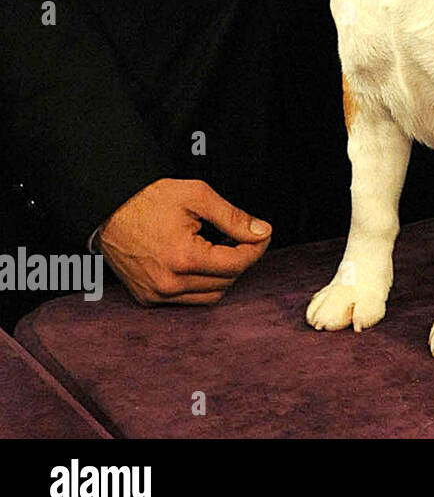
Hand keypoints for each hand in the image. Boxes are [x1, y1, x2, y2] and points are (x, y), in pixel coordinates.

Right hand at [98, 179, 271, 304]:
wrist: (107, 209)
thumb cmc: (149, 199)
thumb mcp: (197, 196)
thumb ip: (233, 217)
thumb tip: (262, 231)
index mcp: (183, 258)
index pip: (237, 264)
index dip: (256, 247)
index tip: (261, 234)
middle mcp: (168, 283)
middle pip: (227, 281)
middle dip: (240, 258)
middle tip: (239, 237)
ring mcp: (156, 295)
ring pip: (211, 295)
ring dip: (223, 274)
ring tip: (218, 248)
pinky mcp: (148, 299)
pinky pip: (189, 300)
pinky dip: (202, 284)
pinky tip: (199, 261)